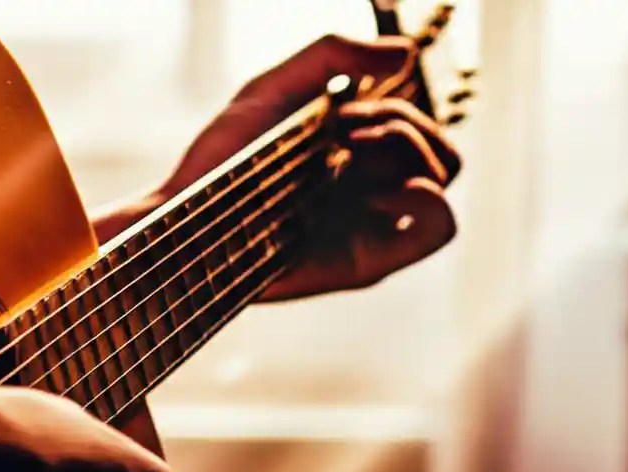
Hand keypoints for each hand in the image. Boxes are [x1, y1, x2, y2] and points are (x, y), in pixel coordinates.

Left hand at [158, 35, 460, 301]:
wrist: (183, 219)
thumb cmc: (219, 161)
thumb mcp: (272, 88)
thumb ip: (333, 56)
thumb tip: (405, 53)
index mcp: (358, 160)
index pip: (422, 133)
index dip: (397, 109)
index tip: (340, 112)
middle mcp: (372, 196)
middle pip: (443, 153)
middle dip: (407, 123)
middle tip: (345, 130)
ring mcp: (372, 229)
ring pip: (443, 179)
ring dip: (412, 147)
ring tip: (349, 150)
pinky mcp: (366, 262)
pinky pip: (437, 230)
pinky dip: (428, 195)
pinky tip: (379, 185)